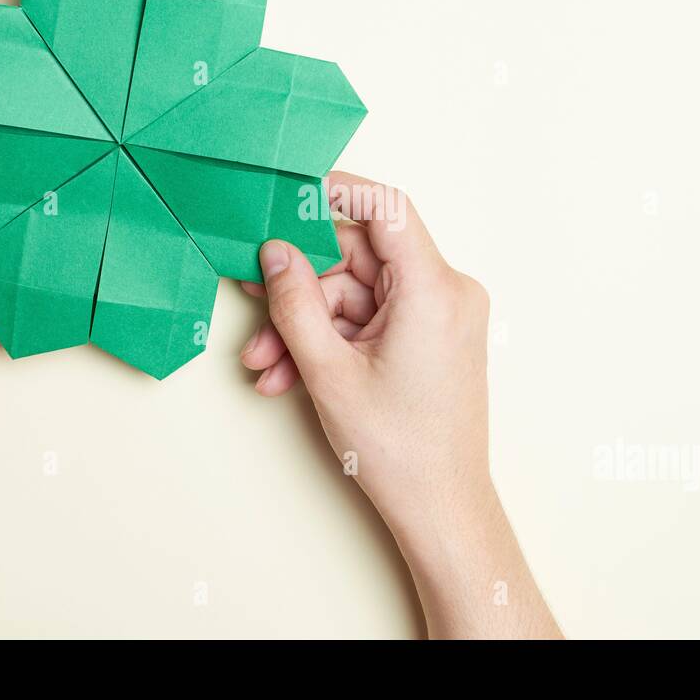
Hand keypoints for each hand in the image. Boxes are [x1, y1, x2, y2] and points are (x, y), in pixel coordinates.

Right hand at [240, 171, 560, 637]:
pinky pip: (371, 320)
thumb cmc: (399, 449)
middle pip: (360, 258)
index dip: (335, 192)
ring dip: (306, 325)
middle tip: (252, 301)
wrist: (440, 508)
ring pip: (357, 296)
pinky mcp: (430, 337)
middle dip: (300, 287)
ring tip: (265, 363)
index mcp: (434, 289)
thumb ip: (295, 303)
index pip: (386, 208)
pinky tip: (289, 372)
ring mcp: (441, 316)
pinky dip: (331, 341)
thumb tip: (274, 253)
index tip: (289, 191)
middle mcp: (447, 292)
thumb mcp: (328, 371)